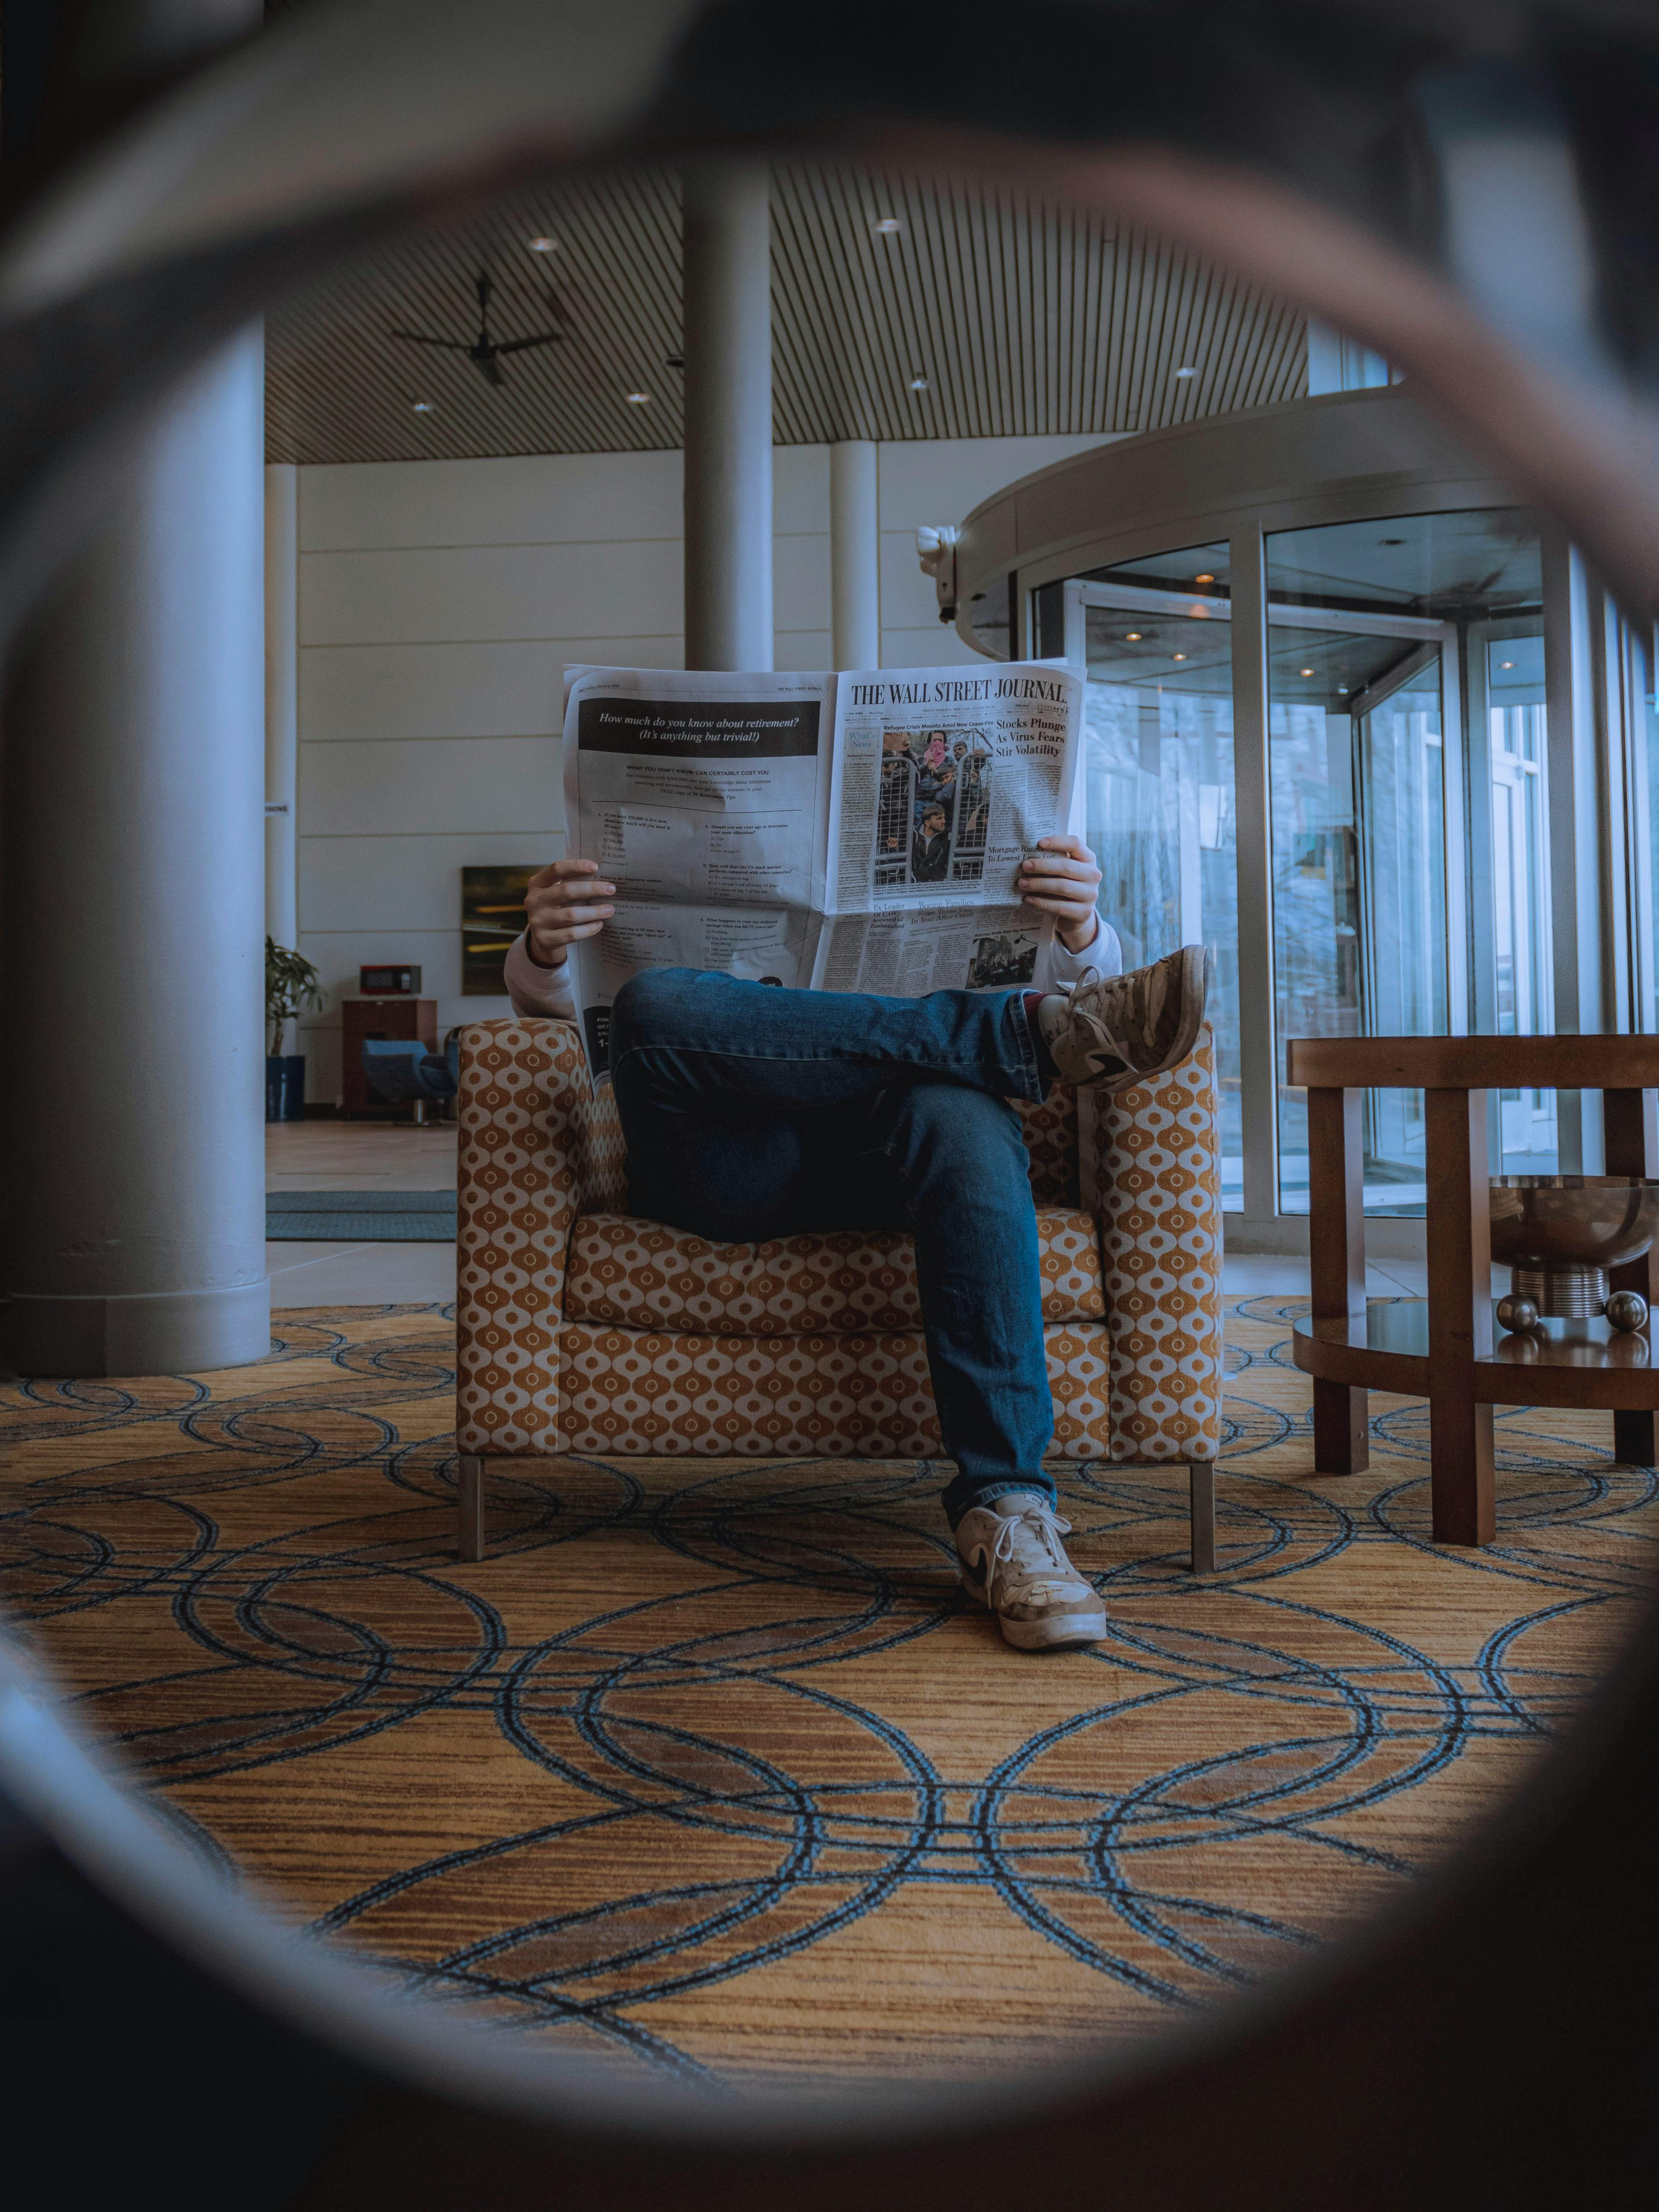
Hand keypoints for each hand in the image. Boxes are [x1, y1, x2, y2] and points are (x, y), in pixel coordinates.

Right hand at [524, 856, 614, 967]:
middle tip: (611, 889)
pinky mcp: (544, 939)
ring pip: (571, 914)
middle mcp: (534, 901)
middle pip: (566, 891)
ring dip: (594, 911)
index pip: (556, 869)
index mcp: (536, 883)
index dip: (577, 866)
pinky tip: (599, 924)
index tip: (596, 867)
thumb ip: (571, 883)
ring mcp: (537, 921)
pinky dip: (588, 929)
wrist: (542, 940)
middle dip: (592, 889)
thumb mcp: (555, 893)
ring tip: (610, 909)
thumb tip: (602, 878)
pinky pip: (572, 934)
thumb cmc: (555, 909)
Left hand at [1018, 835, 1101, 953]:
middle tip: (1024, 866)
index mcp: (1088, 858)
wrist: (1076, 914)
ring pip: (1062, 886)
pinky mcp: (1084, 912)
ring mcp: (1091, 894)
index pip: (1075, 844)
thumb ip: (1053, 860)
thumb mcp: (1063, 871)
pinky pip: (1060, 906)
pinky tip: (1028, 899)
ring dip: (1039, 884)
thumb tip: (1026, 856)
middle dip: (1042, 866)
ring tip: (1022, 883)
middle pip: (1066, 866)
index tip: (1039, 843)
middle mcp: (1093, 875)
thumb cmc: (1065, 885)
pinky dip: (1041, 903)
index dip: (1058, 841)